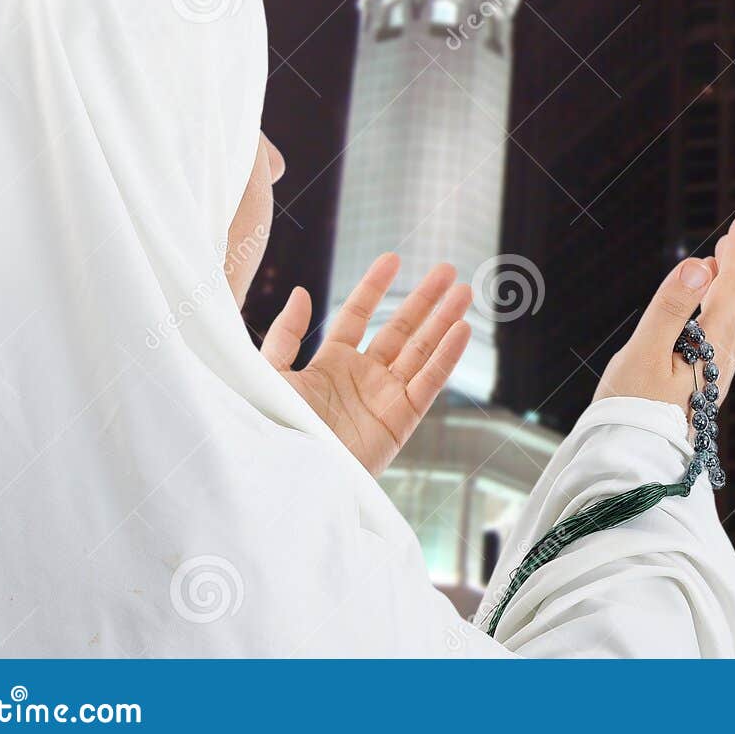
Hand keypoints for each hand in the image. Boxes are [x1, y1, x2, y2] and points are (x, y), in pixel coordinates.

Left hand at [261, 255, 471, 475]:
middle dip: (424, 299)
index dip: (375, 287)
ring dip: (444, 321)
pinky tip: (461, 329)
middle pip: (401, 330)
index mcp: (330, 365)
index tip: (392, 258)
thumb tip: (300, 292)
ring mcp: (385, 398)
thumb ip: (285, 335)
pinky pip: (428, 382)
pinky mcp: (401, 421)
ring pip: (422, 351)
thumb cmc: (273, 428)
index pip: (358, 317)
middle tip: (447, 270)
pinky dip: (446, 356)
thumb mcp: (270, 374)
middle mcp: (362, 378)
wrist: (289, 474)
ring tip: (464, 291)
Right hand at [594, 212, 734, 419]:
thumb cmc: (629, 409)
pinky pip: (726, 337)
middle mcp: (722, 363)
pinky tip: (703, 310)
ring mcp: (715, 377)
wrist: (629, 462)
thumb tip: (699, 266)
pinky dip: (722, 309)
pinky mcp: (704, 386)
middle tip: (732, 236)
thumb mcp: (642, 354)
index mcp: (711, 350)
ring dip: (732, 287)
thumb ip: (669, 309)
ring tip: (718, 264)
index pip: (731, 289)